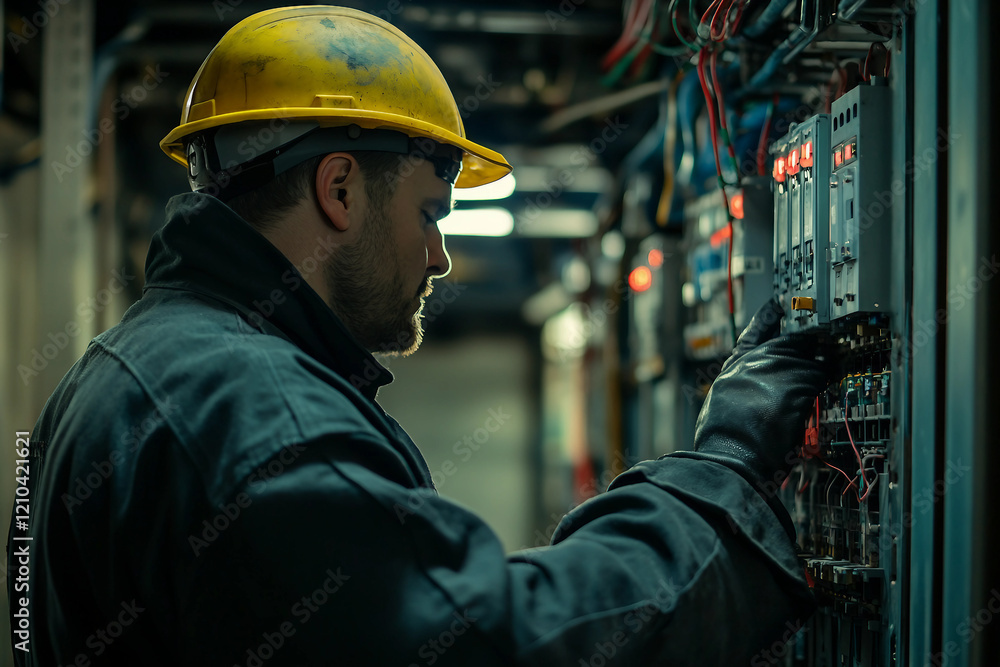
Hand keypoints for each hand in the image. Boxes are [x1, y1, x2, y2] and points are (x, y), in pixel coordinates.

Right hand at [671, 299, 834, 497]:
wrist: (731, 456)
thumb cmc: (724, 440)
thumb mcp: (723, 402)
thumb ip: (743, 385)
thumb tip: (758, 387)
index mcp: (734, 368)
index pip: (754, 331)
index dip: (768, 316)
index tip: (777, 305)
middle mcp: (754, 362)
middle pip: (792, 345)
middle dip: (806, 356)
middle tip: (815, 365)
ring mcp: (774, 371)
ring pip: (809, 364)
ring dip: (813, 381)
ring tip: (802, 401)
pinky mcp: (795, 385)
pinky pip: (819, 382)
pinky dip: (819, 393)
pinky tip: (808, 406)